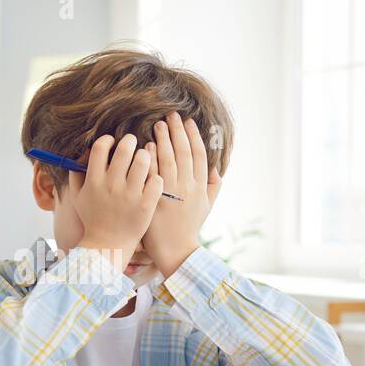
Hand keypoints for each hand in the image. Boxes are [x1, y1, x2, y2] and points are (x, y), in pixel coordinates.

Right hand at [72, 134, 163, 269]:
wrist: (108, 246)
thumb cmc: (93, 219)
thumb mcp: (78, 197)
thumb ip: (75, 173)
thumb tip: (83, 152)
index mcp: (93, 181)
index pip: (100, 147)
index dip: (108, 140)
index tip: (113, 142)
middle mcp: (111, 186)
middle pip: (125, 149)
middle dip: (130, 141)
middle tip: (133, 143)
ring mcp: (130, 196)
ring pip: (144, 160)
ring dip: (145, 156)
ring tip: (144, 160)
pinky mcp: (146, 205)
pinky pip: (156, 179)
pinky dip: (156, 177)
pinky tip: (152, 180)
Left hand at [142, 112, 222, 276]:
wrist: (175, 250)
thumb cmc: (189, 228)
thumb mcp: (207, 207)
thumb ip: (213, 186)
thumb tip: (218, 168)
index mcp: (201, 186)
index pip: (200, 154)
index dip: (194, 136)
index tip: (188, 122)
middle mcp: (188, 186)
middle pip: (184, 151)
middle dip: (178, 131)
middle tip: (170, 115)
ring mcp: (171, 192)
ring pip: (168, 159)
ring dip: (163, 139)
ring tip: (158, 125)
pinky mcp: (155, 199)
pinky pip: (153, 174)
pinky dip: (151, 158)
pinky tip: (146, 145)